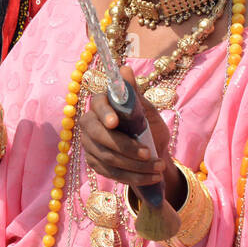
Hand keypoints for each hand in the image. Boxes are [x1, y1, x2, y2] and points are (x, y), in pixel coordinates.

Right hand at [80, 66, 174, 192]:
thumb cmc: (147, 126)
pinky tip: (152, 177)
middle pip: (100, 137)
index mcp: (100, 104)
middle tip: (148, 154)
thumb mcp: (145, 109)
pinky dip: (133, 177)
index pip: (97, 106)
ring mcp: (89, 145)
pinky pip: (111, 173)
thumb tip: (124, 69)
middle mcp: (89, 123)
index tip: (115, 123)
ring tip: (158, 168)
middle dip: (126, 148)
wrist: (152, 152)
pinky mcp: (94, 163)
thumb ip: (134, 93)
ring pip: (107, 158)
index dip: (105, 114)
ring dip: (135, 166)